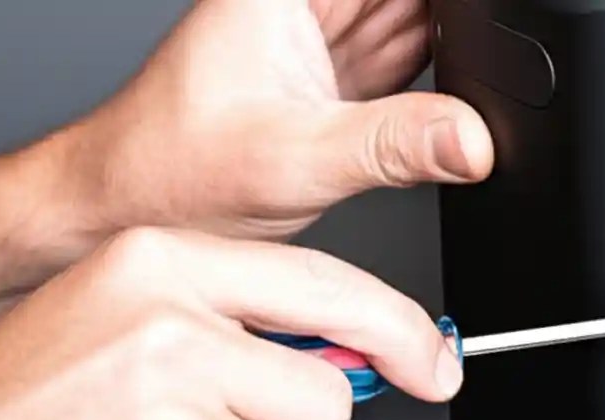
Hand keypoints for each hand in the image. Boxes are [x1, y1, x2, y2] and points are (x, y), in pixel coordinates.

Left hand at [52, 0, 492, 241]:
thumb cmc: (169, 168)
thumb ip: (393, 144)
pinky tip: (417, 121)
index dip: (444, 12)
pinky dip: (429, 97)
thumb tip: (472, 138)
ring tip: (394, 115)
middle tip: (420, 100)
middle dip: (443, 31)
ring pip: (420, 26)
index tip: (471, 40)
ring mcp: (326, 39)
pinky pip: (411, 70)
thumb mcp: (294, 158)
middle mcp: (307, 0)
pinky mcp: (341, 83)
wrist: (131, 214)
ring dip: (438, 65)